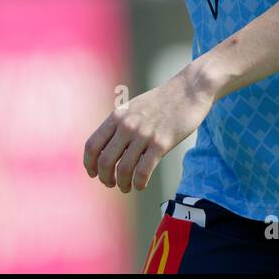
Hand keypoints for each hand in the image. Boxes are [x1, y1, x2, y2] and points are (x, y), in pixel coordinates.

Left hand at [82, 65, 215, 192]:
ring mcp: (144, 134)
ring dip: (122, 184)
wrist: (189, 90)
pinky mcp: (161, 143)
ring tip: (126, 188)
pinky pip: (143, 171)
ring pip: (123, 169)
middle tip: (111, 184)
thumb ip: (121, 124)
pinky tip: (141, 185)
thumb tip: (110, 148)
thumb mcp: (134, 107)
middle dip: (105, 178)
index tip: (93, 174)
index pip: (92, 145)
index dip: (89, 164)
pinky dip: (139, 183)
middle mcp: (127, 125)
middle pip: (104, 161)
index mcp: (117, 116)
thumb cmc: (162, 102)